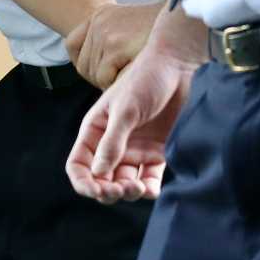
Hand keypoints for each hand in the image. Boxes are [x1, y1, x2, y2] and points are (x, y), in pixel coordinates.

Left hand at [65, 0, 161, 88]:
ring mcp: (105, 32)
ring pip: (92, 74)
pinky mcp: (114, 44)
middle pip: (82, 64)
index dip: (84, 62)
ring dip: (110, 82)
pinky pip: (103, 77)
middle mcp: (99, 21)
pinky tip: (134, 74)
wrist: (184, 24)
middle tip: (122, 77)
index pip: (72, 44)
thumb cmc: (163, 34)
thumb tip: (94, 72)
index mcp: (100, 15)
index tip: (100, 70)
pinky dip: (117, 83)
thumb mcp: (129, 28)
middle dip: (99, 77)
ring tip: (132, 74)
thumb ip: (109, 43)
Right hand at [66, 36, 192, 201]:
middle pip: (102, 178)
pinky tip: (151, 190)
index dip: (83, 181)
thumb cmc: (146, 79)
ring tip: (138, 187)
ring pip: (125, 182)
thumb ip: (113, 142)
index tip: (96, 190)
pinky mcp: (158, 152)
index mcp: (96, 131)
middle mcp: (113, 144)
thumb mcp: (126, 109)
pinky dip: (149, 189)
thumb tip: (98, 174)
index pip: (79, 164)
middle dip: (107, 190)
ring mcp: (136, 150)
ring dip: (128, 191)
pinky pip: (150, 178)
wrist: (180, 67)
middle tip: (119, 190)